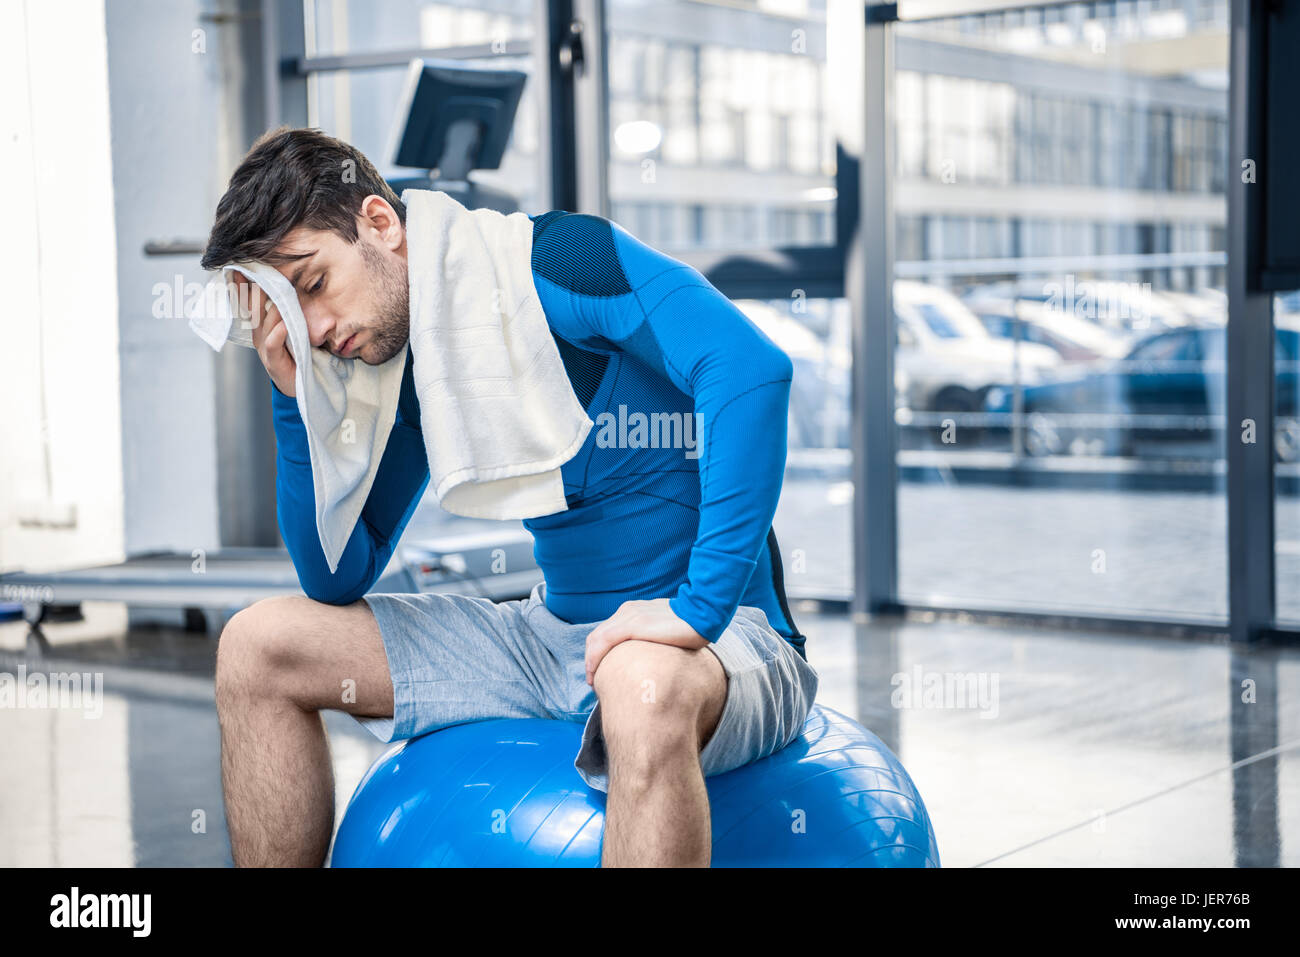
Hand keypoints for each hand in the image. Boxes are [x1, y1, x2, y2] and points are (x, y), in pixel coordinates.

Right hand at [233, 274, 296, 397]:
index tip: (239, 267)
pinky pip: (273, 344)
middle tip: (254, 270)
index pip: (249, 303)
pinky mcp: (273, 362)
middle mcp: (259, 335)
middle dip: (253, 289)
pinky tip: (283, 324)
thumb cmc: (296, 355)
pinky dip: (278, 333)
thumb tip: (289, 287)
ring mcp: (264, 348)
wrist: (298, 385)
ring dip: (272, 307)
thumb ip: (286, 312)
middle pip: (253, 308)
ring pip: (266, 323)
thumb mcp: (290, 330)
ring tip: (279, 290)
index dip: (243, 286)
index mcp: (261, 326)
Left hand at [584, 598, 707, 684]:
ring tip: (593, 680)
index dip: (599, 652)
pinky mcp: (633, 624)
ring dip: (591, 661)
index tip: (601, 671)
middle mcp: (628, 610)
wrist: (704, 612)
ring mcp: (629, 615)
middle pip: (598, 635)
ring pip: (596, 639)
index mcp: (634, 610)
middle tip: (593, 680)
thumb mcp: (667, 630)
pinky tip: (595, 673)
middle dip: (591, 658)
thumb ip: (654, 638)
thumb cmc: (692, 625)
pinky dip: (594, 658)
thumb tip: (654, 657)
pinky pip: (603, 641)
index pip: (608, 631)